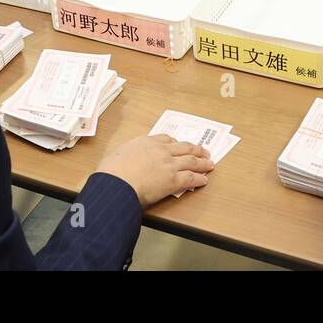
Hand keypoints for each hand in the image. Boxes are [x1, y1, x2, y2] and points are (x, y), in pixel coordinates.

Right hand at [96, 134, 214, 205]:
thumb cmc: (112, 171)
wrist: (117, 183)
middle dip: (196, 149)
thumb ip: (127, 156)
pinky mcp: (173, 180)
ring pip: (192, 160)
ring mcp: (169, 164)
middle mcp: (161, 150)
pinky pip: (191, 178)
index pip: (166, 139)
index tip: (180, 145)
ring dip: (203, 162)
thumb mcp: (117, 155)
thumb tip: (124, 162)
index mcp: (146, 142)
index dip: (176, 143)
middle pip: (184, 147)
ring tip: (210, 164)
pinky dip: (199, 178)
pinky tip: (204, 180)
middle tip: (204, 151)